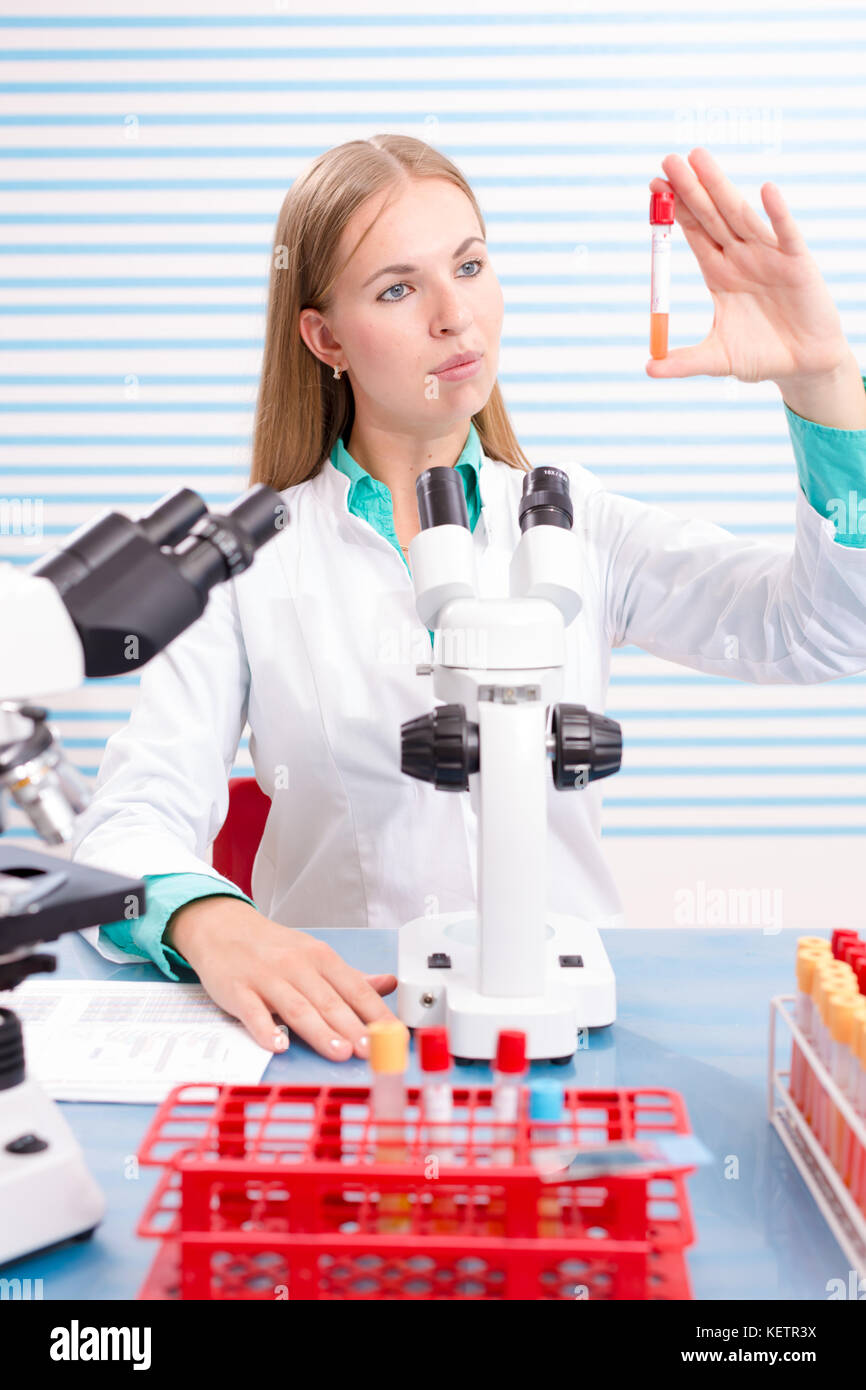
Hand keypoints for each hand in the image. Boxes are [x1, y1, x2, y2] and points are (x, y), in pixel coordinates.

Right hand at [166, 897, 398, 1059]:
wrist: (223, 927)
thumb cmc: (273, 948)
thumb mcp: (315, 955)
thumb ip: (351, 977)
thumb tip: (389, 984)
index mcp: (321, 958)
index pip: (355, 988)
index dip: (375, 1013)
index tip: (393, 1035)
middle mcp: (296, 966)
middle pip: (329, 1001)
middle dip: (352, 1026)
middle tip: (371, 1050)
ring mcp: (266, 978)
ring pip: (297, 1008)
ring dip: (319, 1031)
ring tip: (339, 1052)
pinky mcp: (238, 990)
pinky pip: (252, 1012)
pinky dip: (265, 1029)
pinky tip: (278, 1046)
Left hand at [646, 147, 849, 386]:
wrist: (804, 365)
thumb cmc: (763, 356)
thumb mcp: (718, 360)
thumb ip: (684, 362)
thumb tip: (648, 368)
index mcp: (719, 273)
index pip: (693, 233)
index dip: (674, 210)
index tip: (653, 185)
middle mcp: (741, 257)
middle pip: (711, 216)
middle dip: (690, 188)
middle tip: (668, 159)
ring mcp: (769, 256)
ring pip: (740, 216)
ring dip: (720, 187)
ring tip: (700, 159)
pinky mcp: (797, 263)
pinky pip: (786, 235)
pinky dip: (777, 214)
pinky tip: (766, 191)